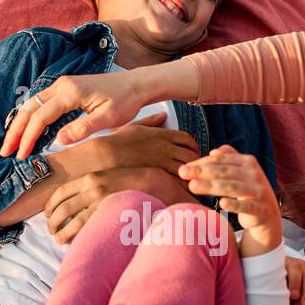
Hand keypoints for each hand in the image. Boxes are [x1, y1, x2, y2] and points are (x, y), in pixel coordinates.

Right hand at [1, 70, 150, 159]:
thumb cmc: (126, 101)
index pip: (41, 117)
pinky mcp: (65, 88)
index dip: (28, 137)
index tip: (21, 156)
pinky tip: (26, 130)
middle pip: (29, 108)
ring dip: (20, 124)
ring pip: (32, 104)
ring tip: (11, 144)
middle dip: (15, 131)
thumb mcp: (109, 118)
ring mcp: (62, 85)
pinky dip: (30, 117)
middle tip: (5, 152)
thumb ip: (84, 128)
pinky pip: (40, 102)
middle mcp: (62, 85)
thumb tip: (59, 140)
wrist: (136, 84)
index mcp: (70, 92)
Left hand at [45, 166, 187, 243]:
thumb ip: (96, 184)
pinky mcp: (107, 214)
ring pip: (70, 219)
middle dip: (53, 220)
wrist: (156, 184)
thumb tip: (81, 196)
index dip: (51, 205)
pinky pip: (85, 227)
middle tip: (51, 229)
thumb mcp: (111, 176)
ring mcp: (99, 201)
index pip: (61, 191)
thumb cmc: (134, 182)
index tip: (47, 213)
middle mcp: (92, 187)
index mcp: (90, 177)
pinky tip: (70, 242)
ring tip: (58, 239)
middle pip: (62, 207)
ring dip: (60, 231)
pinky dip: (74, 236)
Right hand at [79, 116, 199, 173]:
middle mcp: (166, 145)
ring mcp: (163, 159)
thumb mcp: (135, 126)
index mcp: (162, 134)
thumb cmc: (117, 141)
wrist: (107, 154)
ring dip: (191, 173)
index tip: (192, 153)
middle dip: (196, 161)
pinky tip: (181, 188)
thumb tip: (162, 116)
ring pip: (189, 166)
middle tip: (194, 170)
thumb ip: (151, 121)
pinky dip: (183, 183)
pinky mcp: (159, 171)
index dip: (193, 147)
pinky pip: (178, 178)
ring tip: (190, 181)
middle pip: (192, 153)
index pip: (187, 138)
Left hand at [178, 145, 280, 255]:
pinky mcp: (259, 209)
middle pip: (223, 171)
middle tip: (183, 173)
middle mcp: (254, 174)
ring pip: (232, 187)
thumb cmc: (248, 191)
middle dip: (202, 171)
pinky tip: (221, 203)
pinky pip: (245, 206)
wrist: (267, 215)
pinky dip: (234, 204)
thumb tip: (213, 151)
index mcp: (248, 162)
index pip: (221, 160)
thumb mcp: (241, 173)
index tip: (184, 168)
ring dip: (211, 186)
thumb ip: (230, 160)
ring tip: (193, 186)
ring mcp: (258, 192)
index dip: (202, 162)